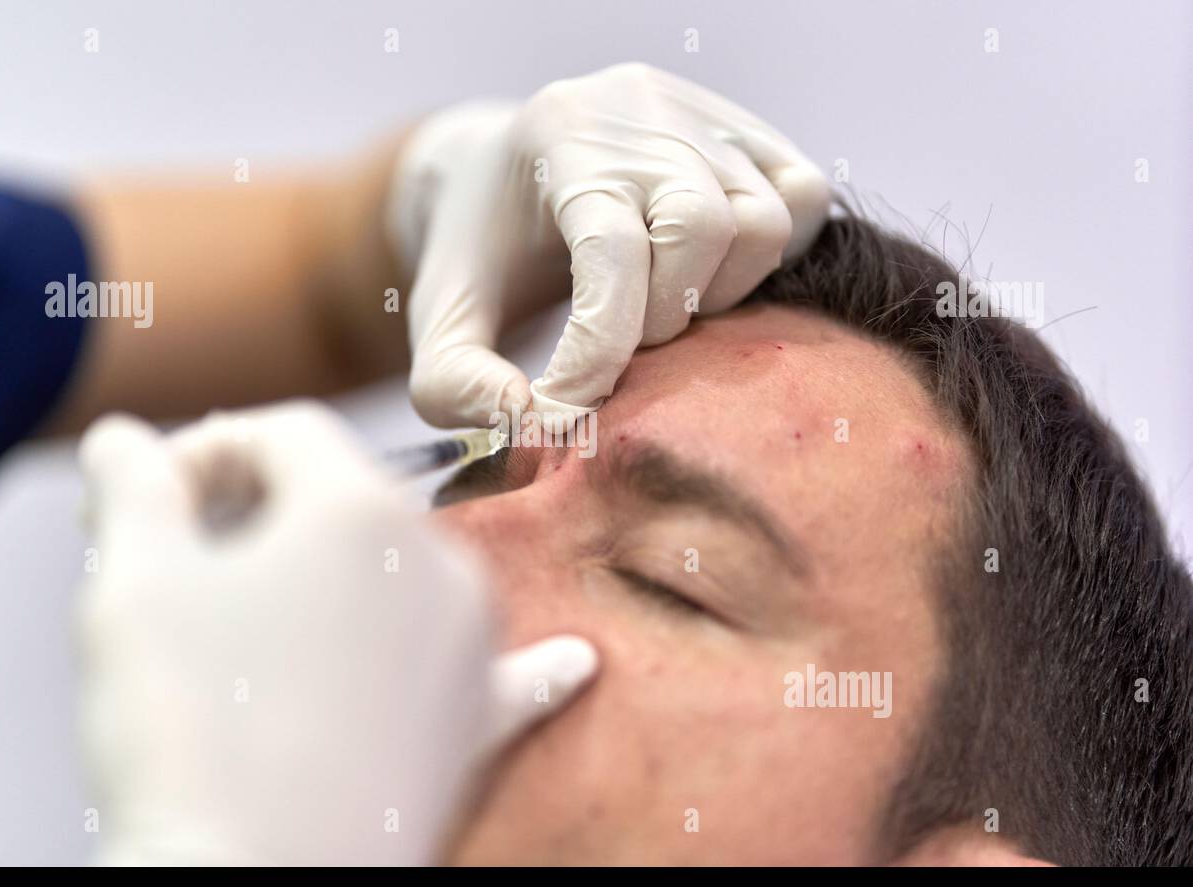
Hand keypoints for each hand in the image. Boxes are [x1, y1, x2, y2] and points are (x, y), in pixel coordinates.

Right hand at [77, 401, 596, 864]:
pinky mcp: (479, 725)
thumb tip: (120, 439)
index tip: (144, 501)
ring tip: (250, 622)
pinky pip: (510, 678)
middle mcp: (442, 563)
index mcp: (363, 509)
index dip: (204, 453)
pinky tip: (576, 665)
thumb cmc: (188, 727)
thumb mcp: (133, 581)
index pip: (284, 434)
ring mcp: (472, 646)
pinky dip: (523, 666)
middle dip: (259, 510)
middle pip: (344, 495)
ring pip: (401, 572)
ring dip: (328, 575)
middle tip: (179, 557)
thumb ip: (133, 486)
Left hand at [387, 62, 830, 427]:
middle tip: (623, 348)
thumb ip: (457, 383)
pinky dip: (766, 260)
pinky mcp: (751, 134)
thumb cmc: (480, 255)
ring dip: (721, 295)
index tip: (570, 407)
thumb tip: (535, 424)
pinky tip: (706, 281)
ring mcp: (703, 114)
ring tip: (662, 313)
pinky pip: (802, 199)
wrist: (503, 175)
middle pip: (703, 227)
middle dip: (666, 316)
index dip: (600, 347)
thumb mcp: (441, 320)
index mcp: (558, 135)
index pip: (610, 247)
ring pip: (763, 220)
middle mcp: (639, 106)